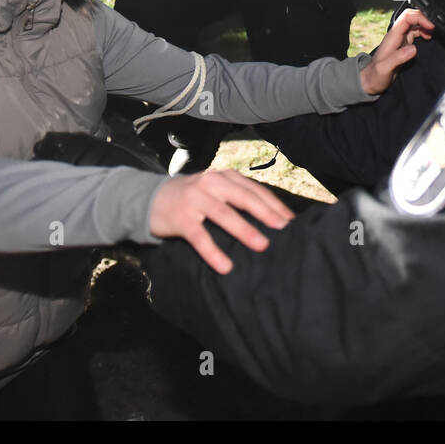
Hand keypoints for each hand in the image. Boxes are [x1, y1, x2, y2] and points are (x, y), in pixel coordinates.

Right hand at [149, 169, 294, 273]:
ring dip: (244, 230)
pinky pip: (199, 236)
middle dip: (265, 213)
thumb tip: (274, 217)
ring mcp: (194, 198)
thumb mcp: (217, 190)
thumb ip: (239, 197)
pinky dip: (213, 251)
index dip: (274, 205)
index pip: (255, 190)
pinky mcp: (180, 217)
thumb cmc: (195, 197)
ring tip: (262, 246)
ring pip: (223, 214)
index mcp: (225, 176)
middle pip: (243, 197)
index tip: (292, 222)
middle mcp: (211, 182)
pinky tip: (225, 266)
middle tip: (283, 230)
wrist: (152, 199)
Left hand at [360, 8, 434, 93]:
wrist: (371, 81)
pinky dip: (423, 31)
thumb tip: (413, 49)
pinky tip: (427, 37)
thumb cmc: (376, 75)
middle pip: (410, 16)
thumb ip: (398, 58)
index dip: (420, 18)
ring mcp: (400, 38)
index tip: (431, 27)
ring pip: (413, 23)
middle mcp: (396, 35)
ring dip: (424, 25)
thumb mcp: (385, 68)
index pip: (407, 17)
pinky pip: (414, 32)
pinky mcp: (403, 44)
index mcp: (392, 36)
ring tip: (432, 33)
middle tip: (433, 28)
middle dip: (423, 18)